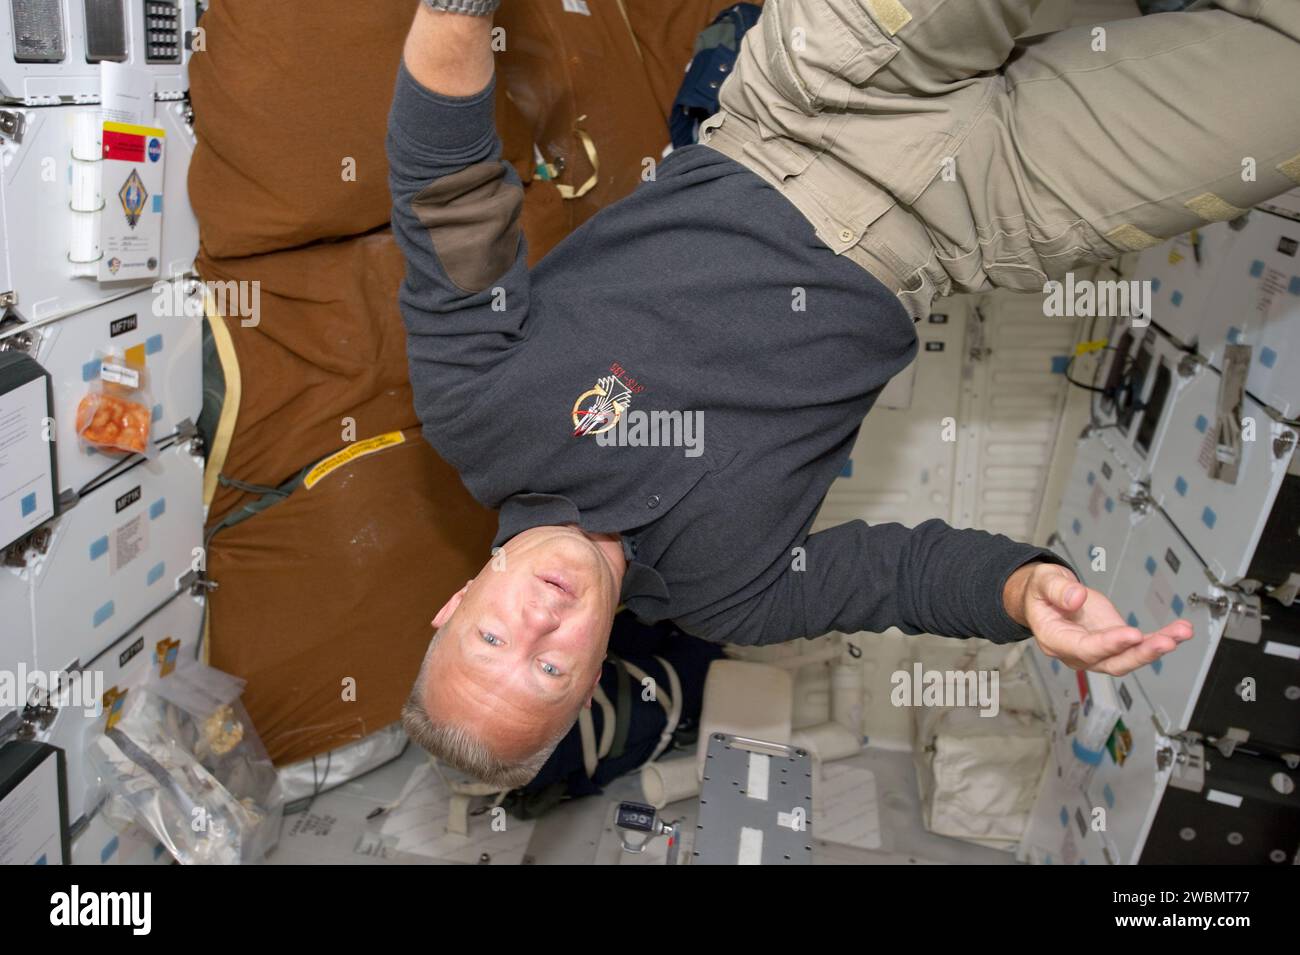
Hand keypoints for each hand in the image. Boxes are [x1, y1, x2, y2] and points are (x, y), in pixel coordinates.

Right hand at [1005, 562, 1192, 675]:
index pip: (1083, 649)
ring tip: (1181, 633)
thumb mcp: (1043, 582)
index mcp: (1055, 639)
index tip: (1131, 634)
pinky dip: (1161, 639)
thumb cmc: (1041, 592)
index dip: (1108, 644)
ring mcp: (1098, 649)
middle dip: (1140, 654)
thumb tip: (1077, 598)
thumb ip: (1057, 589)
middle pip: (1112, 663)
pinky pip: (1139, 646)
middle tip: (1165, 642)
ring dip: (1156, 648)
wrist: (1045, 597)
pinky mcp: (1114, 641)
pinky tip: (1180, 631)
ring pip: (1129, 658)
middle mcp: (1078, 652)